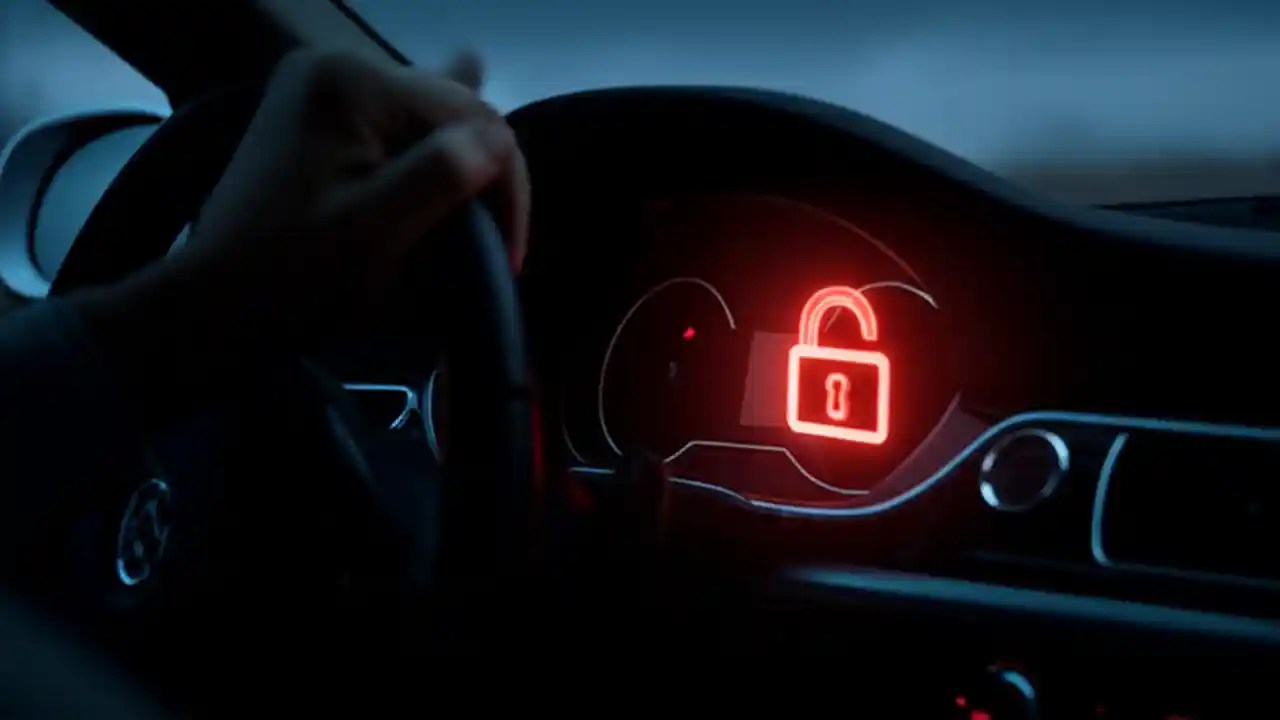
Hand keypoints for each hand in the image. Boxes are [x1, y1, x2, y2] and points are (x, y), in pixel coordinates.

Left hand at [176, 49, 528, 341]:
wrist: (215, 303)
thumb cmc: (293, 276)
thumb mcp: (372, 233)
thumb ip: (438, 178)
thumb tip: (501, 139)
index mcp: (351, 83)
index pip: (466, 113)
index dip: (504, 182)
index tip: (509, 256)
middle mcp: (337, 66)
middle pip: (450, 110)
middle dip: (482, 174)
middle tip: (497, 246)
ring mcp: (325, 86)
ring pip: (430, 118)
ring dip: (459, 166)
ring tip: (478, 219)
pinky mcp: (321, 115)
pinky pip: (398, 126)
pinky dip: (426, 154)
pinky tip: (449, 165)